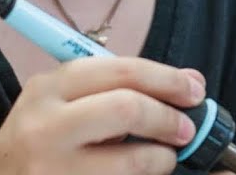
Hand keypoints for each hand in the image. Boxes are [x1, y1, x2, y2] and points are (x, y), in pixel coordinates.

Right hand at [0, 57, 205, 174]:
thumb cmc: (41, 135)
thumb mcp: (63, 99)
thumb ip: (118, 86)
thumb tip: (190, 84)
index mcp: (50, 88)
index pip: (122, 71)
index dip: (168, 79)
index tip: (194, 91)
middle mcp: (46, 127)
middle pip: (128, 109)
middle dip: (169, 118)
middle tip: (186, 129)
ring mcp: (53, 170)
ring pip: (132, 162)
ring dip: (161, 160)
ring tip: (162, 158)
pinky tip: (139, 174)